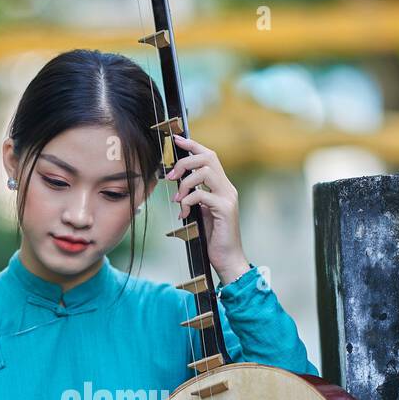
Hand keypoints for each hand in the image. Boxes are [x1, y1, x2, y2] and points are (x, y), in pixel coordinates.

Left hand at [166, 132, 249, 285]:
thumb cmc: (213, 238)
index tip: (176, 140)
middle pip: (208, 157)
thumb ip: (196, 198)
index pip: (210, 156)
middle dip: (185, 162)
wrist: (228, 259)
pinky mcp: (225, 209)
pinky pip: (202, 195)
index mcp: (222, 187)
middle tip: (170, 176)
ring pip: (205, 172)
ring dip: (185, 183)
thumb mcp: (202, 213)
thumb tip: (180, 185)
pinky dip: (188, 202)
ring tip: (177, 199)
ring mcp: (228, 198)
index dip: (193, 145)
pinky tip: (184, 214)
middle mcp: (227, 188)